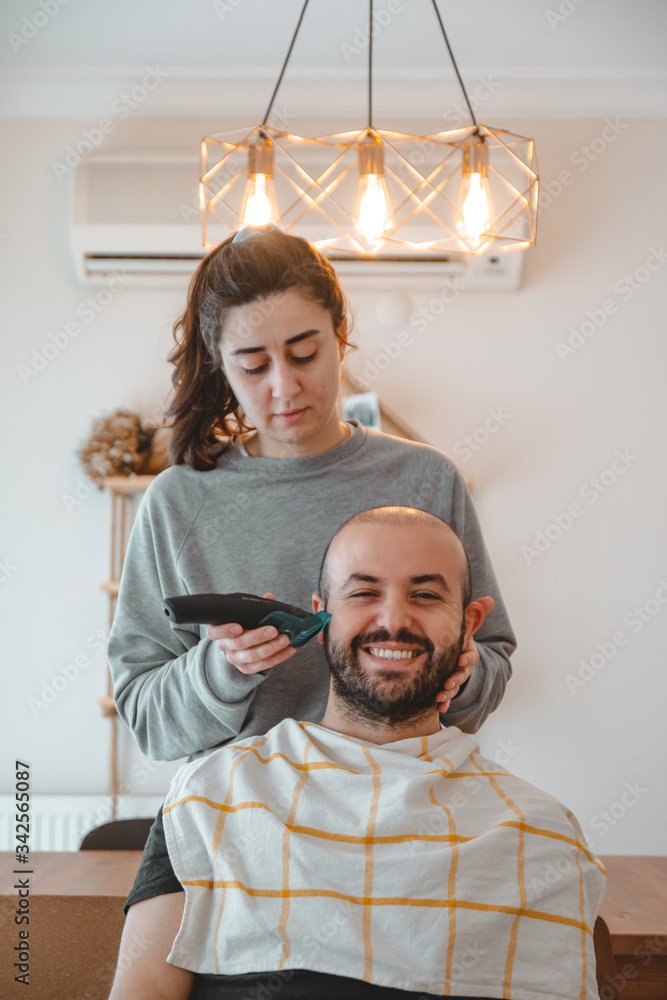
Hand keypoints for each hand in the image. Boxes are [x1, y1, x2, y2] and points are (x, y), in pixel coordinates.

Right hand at [205, 592, 296, 674]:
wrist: (241, 644)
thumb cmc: (242, 624)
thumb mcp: (244, 614)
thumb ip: (254, 606)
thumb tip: (269, 597)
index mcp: (219, 631)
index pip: (214, 632)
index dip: (225, 630)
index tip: (238, 627)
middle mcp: (225, 646)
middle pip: (239, 643)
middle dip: (257, 636)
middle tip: (273, 630)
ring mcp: (235, 659)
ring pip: (252, 656)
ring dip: (271, 647)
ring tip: (285, 639)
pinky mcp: (246, 668)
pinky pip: (263, 665)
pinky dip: (279, 657)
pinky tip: (289, 649)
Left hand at [435, 596, 494, 713]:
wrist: (451, 657)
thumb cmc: (457, 640)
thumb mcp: (464, 628)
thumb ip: (473, 615)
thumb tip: (490, 599)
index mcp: (467, 652)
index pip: (471, 656)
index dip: (467, 658)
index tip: (461, 659)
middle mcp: (463, 667)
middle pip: (463, 674)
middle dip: (456, 679)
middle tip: (447, 683)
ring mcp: (455, 679)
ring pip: (454, 687)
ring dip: (449, 693)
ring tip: (439, 697)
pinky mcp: (446, 689)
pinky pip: (447, 698)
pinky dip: (444, 703)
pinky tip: (438, 708)